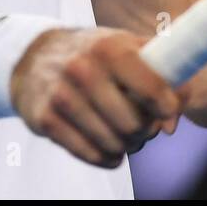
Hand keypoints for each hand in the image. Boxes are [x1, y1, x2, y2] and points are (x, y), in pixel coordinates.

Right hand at [10, 27, 184, 167]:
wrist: (35, 57)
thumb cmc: (95, 54)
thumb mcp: (129, 49)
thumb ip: (164, 77)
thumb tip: (170, 125)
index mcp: (109, 48)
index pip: (152, 89)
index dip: (167, 107)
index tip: (166, 111)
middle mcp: (83, 69)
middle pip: (134, 124)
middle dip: (145, 130)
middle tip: (142, 124)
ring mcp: (61, 95)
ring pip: (114, 144)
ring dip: (126, 145)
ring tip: (124, 133)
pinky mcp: (45, 119)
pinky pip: (91, 155)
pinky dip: (106, 157)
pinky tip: (107, 146)